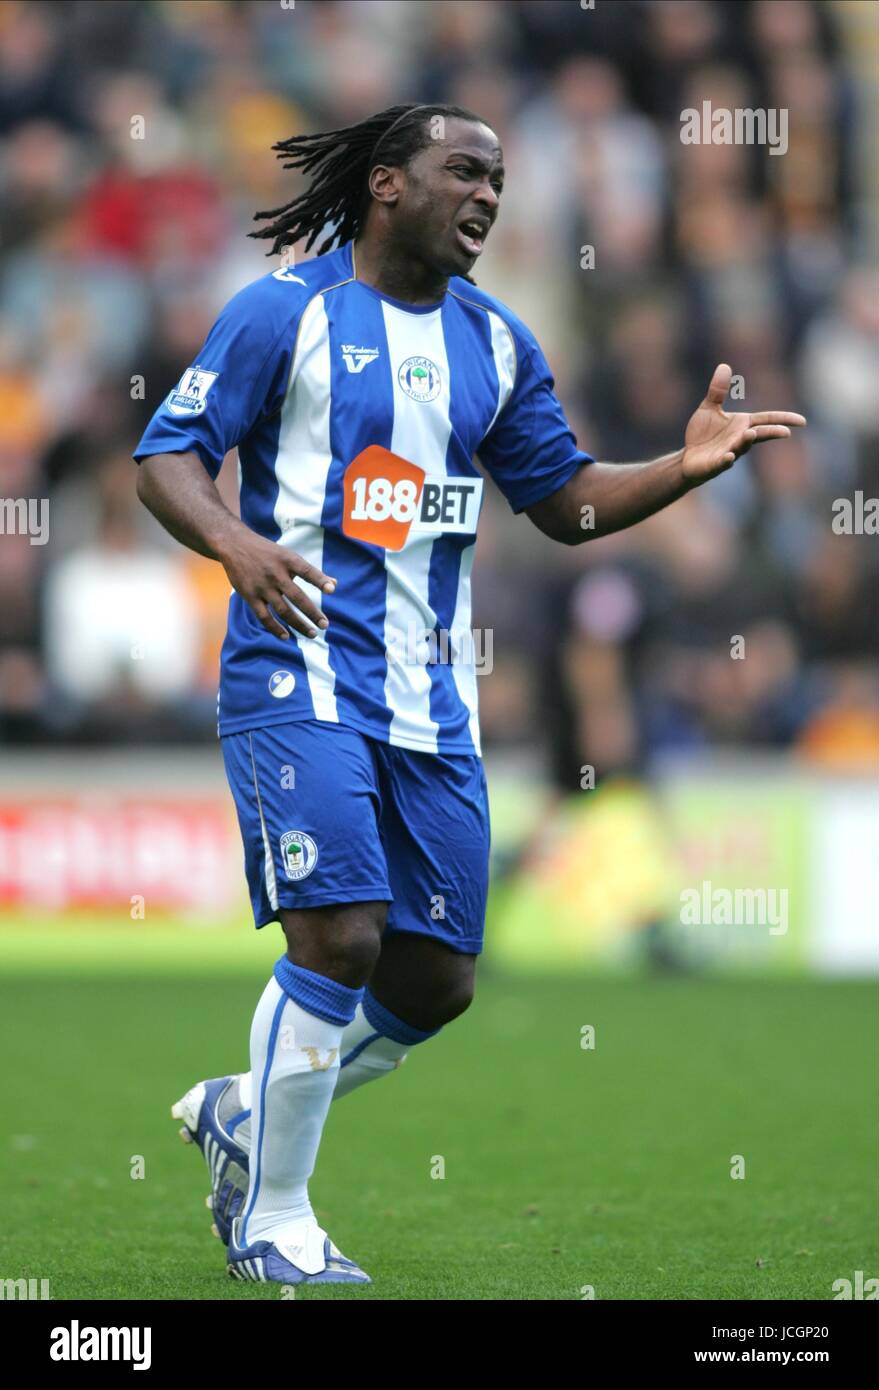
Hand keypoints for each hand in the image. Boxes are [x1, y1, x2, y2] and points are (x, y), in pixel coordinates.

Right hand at [218, 527, 336, 640]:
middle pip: (297, 596)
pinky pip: (264, 616)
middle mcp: (276, 574)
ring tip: (312, 633)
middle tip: (324, 625)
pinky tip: (286, 636)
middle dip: (312, 612)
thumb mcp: (288, 556)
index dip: (319, 580)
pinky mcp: (250, 596)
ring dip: (298, 624)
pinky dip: (275, 628)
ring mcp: (262, 586)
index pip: (307, 571)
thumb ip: (311, 572)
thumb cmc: (268, 553)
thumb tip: (334, 584)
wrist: (235, 545)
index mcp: (287, 560)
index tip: (331, 590)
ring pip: (283, 610)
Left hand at [681, 363, 805, 482]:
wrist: (687, 457)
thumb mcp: (709, 408)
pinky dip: (726, 460)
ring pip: (742, 447)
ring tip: (751, 434)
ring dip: (746, 441)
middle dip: (772, 433)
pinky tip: (729, 457)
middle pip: (760, 435)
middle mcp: (740, 439)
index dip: (784, 419)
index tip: (802, 421)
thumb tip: (724, 366)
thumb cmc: (702, 434)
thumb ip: (718, 390)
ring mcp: (729, 452)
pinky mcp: (715, 464)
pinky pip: (723, 463)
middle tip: (786, 432)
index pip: (767, 420)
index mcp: (742, 424)